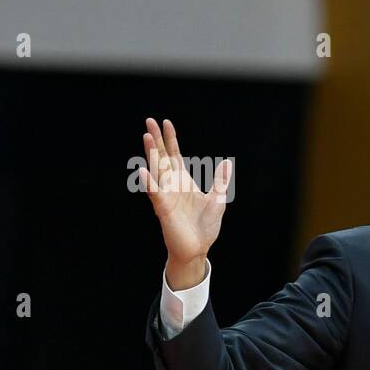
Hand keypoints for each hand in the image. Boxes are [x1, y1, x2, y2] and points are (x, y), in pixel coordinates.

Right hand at [137, 118, 231, 286]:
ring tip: (146, 137)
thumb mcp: (217, 200)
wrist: (197, 248)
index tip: (166, 123)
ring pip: (156, 170)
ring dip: (151, 154)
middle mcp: (172, 185)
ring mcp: (166, 195)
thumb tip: (227, 162)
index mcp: (184, 181)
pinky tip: (143, 171)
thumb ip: (219, 181)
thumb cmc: (205, 226)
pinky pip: (155, 194)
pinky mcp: (164, 209)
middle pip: (162, 158)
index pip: (175, 156)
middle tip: (149, 120)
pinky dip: (150, 183)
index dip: (171, 139)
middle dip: (156, 140)